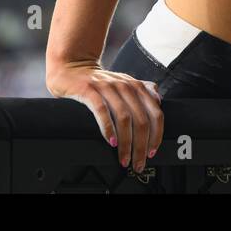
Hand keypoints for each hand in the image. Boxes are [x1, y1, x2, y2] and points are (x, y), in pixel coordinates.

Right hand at [46, 60, 163, 167]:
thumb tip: (159, 101)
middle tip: (137, 163)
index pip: (155, 113)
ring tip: (123, 159)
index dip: (156, 135)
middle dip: (141, 146)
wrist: (71, 67)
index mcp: (136, 86)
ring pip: (124, 118)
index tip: (152, 152)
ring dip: (126, 143)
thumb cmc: (98, 81)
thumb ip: (142, 90)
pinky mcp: (88, 90)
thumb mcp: (124, 83)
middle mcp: (124, 85)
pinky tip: (111, 142)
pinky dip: (108, 128)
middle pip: (141, 120)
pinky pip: (102, 111)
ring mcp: (107, 87)